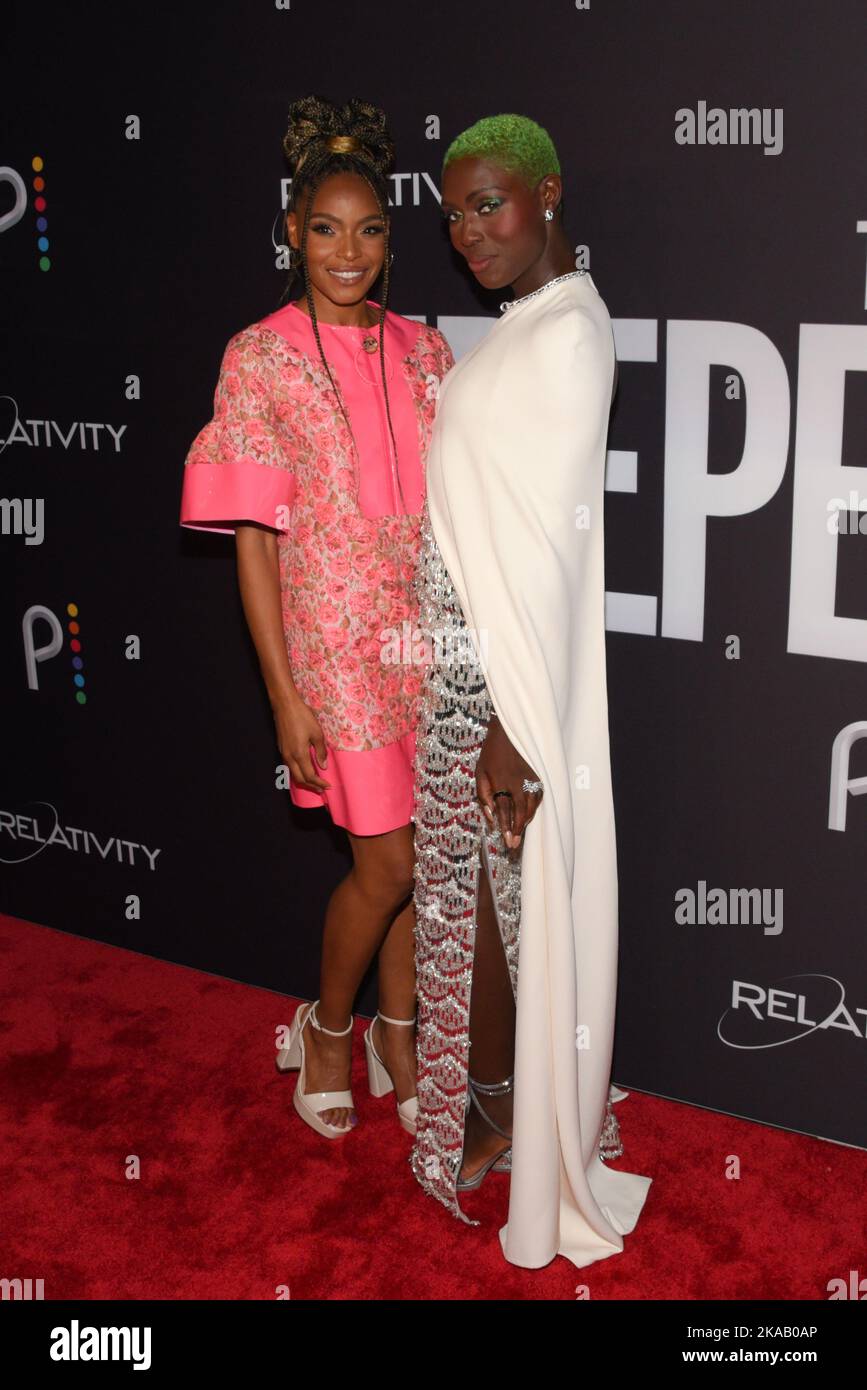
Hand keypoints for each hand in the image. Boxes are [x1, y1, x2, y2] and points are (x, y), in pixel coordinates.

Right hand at [273, 696, 331, 792]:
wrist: (285, 706)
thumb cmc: (303, 717)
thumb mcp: (317, 733)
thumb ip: (320, 751)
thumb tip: (323, 766)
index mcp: (299, 754)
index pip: (309, 776)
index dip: (319, 783)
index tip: (328, 786)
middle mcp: (289, 757)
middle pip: (300, 779)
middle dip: (311, 786)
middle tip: (322, 789)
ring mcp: (283, 753)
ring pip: (293, 774)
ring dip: (304, 780)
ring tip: (314, 783)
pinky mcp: (281, 749)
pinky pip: (289, 766)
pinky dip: (298, 772)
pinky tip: (304, 770)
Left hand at [475, 715, 541, 851]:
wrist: (506, 735)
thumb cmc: (489, 756)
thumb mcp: (480, 775)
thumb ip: (484, 797)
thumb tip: (491, 817)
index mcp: (502, 783)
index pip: (505, 811)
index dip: (506, 828)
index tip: (507, 841)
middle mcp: (518, 783)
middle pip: (521, 812)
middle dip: (518, 830)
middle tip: (514, 844)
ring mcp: (529, 780)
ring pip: (532, 806)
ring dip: (526, 821)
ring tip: (519, 832)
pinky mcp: (536, 776)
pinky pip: (538, 797)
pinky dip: (534, 808)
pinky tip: (528, 815)